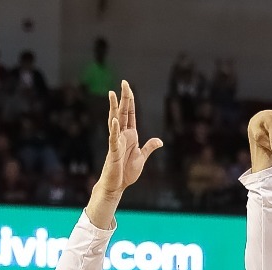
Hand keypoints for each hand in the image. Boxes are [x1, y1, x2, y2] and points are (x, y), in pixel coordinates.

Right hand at [92, 83, 162, 205]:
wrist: (117, 186)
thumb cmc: (126, 173)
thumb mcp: (142, 158)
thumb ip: (149, 147)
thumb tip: (160, 140)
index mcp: (130, 135)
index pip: (130, 113)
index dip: (129, 100)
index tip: (126, 86)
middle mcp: (122, 135)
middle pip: (122, 112)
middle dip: (123, 97)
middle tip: (123, 82)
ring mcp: (117, 142)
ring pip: (115, 121)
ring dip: (114, 107)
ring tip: (112, 94)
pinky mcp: (113, 151)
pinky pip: (113, 138)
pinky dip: (114, 129)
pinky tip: (115, 120)